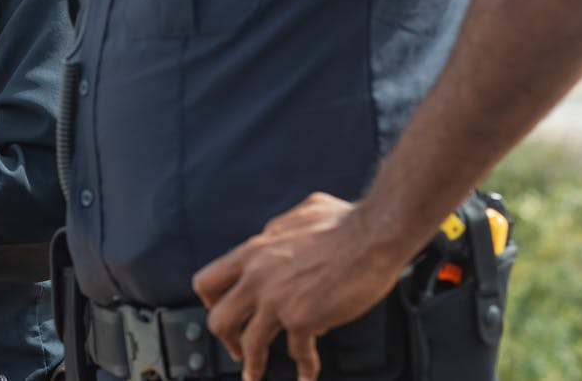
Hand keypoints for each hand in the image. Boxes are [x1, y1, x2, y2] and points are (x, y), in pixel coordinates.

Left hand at [191, 193, 405, 380]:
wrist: (373, 235)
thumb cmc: (343, 222)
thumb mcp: (295, 216)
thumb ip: (277, 232)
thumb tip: (274, 238)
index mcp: (253, 251)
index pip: (208, 280)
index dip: (211, 301)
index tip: (220, 310)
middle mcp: (257, 276)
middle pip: (218, 318)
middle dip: (225, 338)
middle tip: (235, 348)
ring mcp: (277, 299)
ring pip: (250, 343)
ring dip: (253, 365)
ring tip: (255, 375)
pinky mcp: (303, 318)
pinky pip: (298, 352)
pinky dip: (304, 367)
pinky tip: (308, 373)